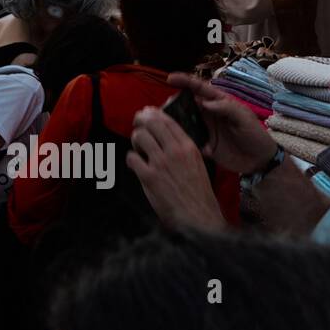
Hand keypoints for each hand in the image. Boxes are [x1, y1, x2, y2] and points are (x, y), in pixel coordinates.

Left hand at [127, 107, 226, 230]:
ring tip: (139, 149)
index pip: (167, 121)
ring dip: (135, 141)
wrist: (198, 216)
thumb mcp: (198, 164)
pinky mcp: (149, 177)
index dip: (153, 113)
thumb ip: (183, 149)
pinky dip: (131, 160)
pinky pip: (131, 158)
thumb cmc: (198, 193)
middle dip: (140, 121)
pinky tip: (136, 165)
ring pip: (139, 136)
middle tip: (137, 126)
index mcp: (188, 147)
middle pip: (151, 123)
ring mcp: (161, 163)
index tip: (146, 113)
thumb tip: (166, 136)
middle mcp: (174, 151)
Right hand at [165, 73, 278, 174]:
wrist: (260, 161)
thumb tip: (204, 101)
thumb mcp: (244, 118)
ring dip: (173, 120)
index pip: (199, 88)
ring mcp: (204, 128)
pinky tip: (176, 140)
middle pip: (186, 103)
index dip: (184, 81)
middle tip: (164, 106)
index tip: (169, 78)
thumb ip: (227, 108)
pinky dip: (181, 138)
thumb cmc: (255, 135)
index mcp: (218, 102)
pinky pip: (188, 138)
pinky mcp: (202, 143)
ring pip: (183, 120)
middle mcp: (208, 113)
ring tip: (163, 123)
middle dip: (174, 102)